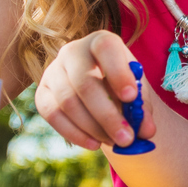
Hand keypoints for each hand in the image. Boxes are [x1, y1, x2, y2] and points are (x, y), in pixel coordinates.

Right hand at [33, 31, 153, 151]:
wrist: (97, 85)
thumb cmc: (120, 84)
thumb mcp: (136, 90)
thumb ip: (142, 109)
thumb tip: (146, 131)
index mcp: (101, 42)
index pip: (106, 48)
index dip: (118, 72)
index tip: (132, 98)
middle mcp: (72, 51)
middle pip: (85, 82)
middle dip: (107, 115)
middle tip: (126, 138)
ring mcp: (53, 71)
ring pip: (68, 102)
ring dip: (93, 128)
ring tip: (114, 142)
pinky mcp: (41, 91)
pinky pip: (53, 115)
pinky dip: (74, 133)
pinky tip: (94, 144)